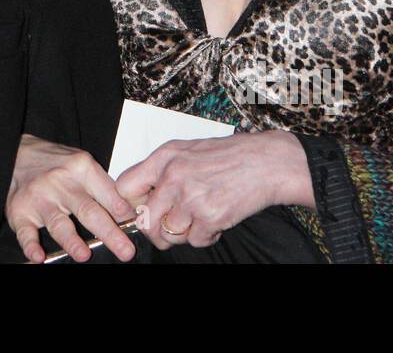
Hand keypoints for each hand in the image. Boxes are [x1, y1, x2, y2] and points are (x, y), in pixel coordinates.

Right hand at [6, 133, 136, 262]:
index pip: (107, 193)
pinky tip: (39, 257)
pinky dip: (31, 246)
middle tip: (125, 250)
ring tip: (84, 255)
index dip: (123, 211)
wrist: (16, 153)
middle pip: (88, 210)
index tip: (136, 226)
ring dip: (71, 240)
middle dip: (109, 232)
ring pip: (58, 222)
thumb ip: (103, 187)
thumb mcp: (82, 164)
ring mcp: (39, 198)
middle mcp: (60, 183)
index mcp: (81, 169)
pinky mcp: (20, 212)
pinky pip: (25, 232)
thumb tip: (128, 215)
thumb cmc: (55, 163)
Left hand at [115, 130, 312, 249]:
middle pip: (144, 220)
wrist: (268, 163)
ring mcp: (191, 198)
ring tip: (200, 218)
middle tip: (172, 225)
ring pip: (169, 234)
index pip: (124, 187)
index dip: (131, 204)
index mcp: (164, 158)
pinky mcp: (210, 217)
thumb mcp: (188, 151)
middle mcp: (173, 177)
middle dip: (157, 229)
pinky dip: (207, 236)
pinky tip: (217, 220)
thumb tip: (141, 195)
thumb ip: (163, 170)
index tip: (142, 209)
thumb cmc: (231, 155)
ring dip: (185, 233)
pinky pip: (196, 241)